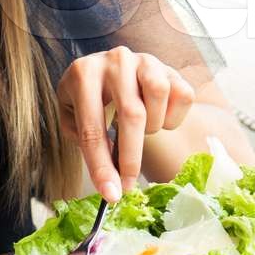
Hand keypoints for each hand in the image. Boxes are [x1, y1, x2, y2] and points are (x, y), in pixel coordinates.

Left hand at [57, 46, 194, 202]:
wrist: (111, 68)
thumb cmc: (90, 96)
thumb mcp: (70, 111)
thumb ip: (80, 136)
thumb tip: (107, 168)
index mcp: (84, 73)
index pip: (92, 127)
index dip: (101, 166)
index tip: (110, 194)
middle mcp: (116, 60)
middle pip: (131, 115)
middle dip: (131, 158)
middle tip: (129, 185)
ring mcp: (146, 60)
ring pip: (159, 97)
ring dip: (152, 125)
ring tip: (140, 129)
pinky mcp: (170, 67)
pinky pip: (183, 96)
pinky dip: (173, 116)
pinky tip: (158, 116)